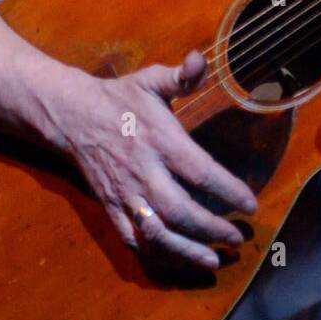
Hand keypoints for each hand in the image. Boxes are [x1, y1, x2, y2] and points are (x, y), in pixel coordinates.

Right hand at [52, 49, 257, 271]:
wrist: (70, 116)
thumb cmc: (119, 98)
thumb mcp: (151, 80)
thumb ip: (181, 75)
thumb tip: (201, 59)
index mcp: (160, 140)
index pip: (200, 171)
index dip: (228, 190)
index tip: (250, 204)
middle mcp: (143, 171)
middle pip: (180, 210)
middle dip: (212, 228)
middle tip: (238, 237)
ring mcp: (124, 192)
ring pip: (156, 230)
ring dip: (185, 249)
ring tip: (212, 260)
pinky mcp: (108, 205)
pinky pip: (130, 236)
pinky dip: (153, 250)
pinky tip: (175, 256)